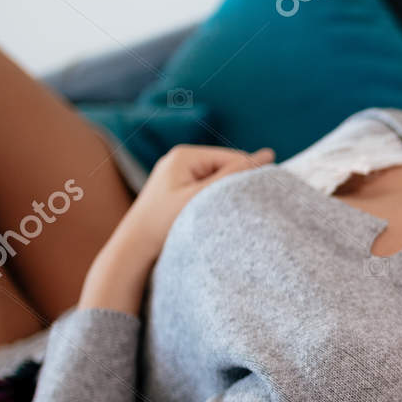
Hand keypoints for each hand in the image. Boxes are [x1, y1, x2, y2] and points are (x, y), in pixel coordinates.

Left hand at [116, 145, 273, 256]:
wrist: (134, 246)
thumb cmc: (164, 222)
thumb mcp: (202, 197)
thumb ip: (233, 176)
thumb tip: (268, 154)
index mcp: (185, 155)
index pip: (232, 158)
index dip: (247, 177)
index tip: (257, 200)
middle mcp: (179, 159)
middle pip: (224, 167)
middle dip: (233, 186)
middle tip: (233, 210)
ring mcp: (176, 173)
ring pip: (216, 180)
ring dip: (223, 195)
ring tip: (219, 215)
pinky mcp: (176, 188)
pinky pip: (204, 189)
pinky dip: (212, 200)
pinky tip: (209, 215)